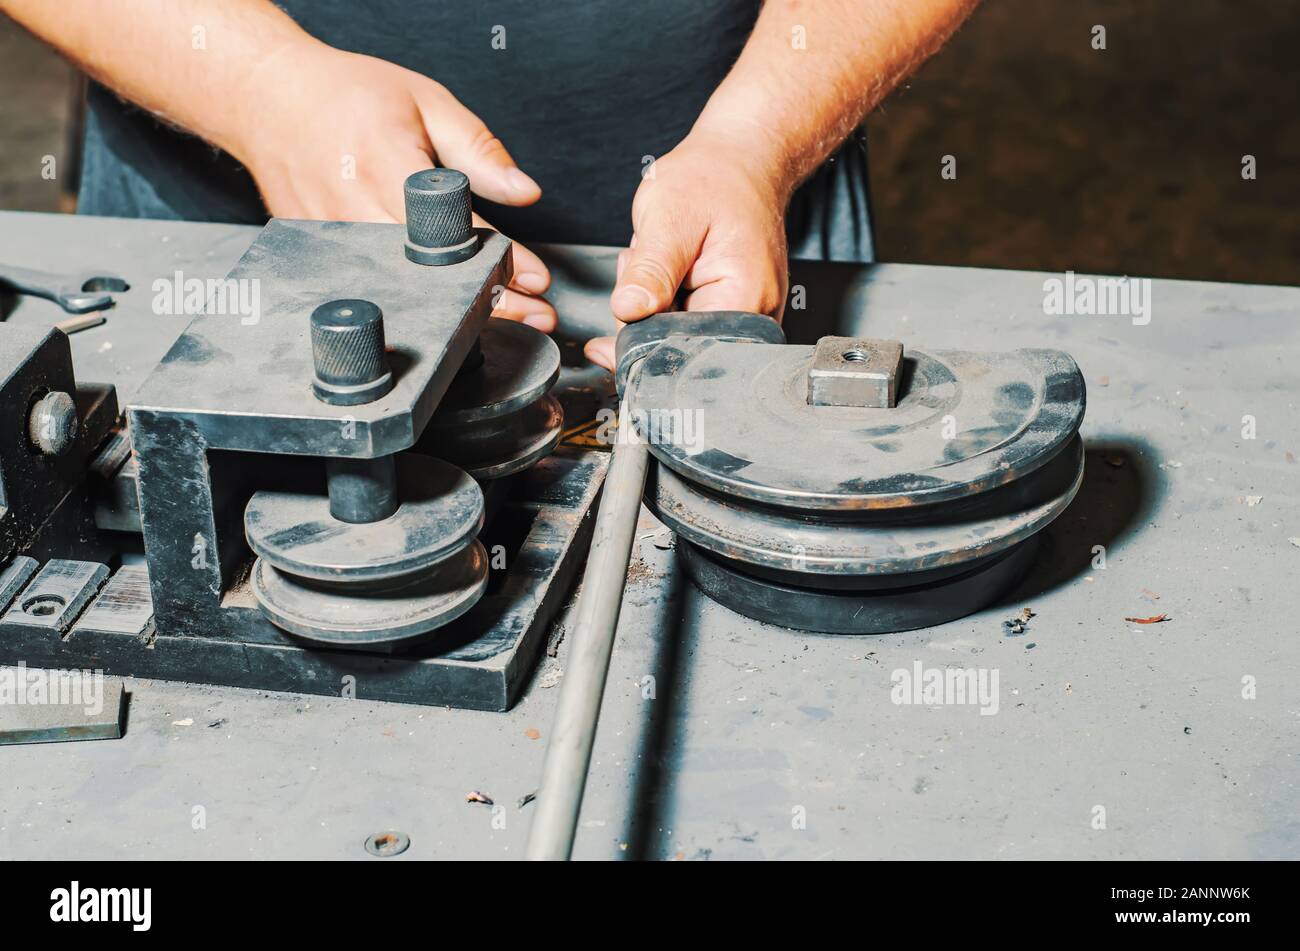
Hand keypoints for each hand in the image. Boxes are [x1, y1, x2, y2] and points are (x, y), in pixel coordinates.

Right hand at [231, 42, 555, 330]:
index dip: (501, 258)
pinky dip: (409, 298)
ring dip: (451, 305)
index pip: (456, 228)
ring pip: (402, 290)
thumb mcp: (426, 103)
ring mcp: (328, 239)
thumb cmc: (347, 96)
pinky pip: (370, 287)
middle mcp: (353, 207)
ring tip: (491, 312)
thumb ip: (479, 150)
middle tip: (532, 312)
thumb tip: (525, 192)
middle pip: (431, 272)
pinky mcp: (313, 255)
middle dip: (486, 297)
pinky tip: (437, 305)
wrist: (266, 97)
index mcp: (385, 163)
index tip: (536, 279)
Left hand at [584, 126, 790, 369]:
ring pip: (675, 336)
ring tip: (662, 257)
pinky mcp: (733, 315)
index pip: (677, 347)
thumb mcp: (670, 218)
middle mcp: (754, 319)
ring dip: (654, 303)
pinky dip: (667, 300)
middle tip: (646, 260)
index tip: (626, 296)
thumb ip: (650, 271)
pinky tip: (670, 270)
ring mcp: (746, 319)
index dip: (639, 331)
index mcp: (745, 301)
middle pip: (676, 347)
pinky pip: (685, 324)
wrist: (741, 163)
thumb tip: (627, 311)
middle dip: (645, 311)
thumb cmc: (714, 180)